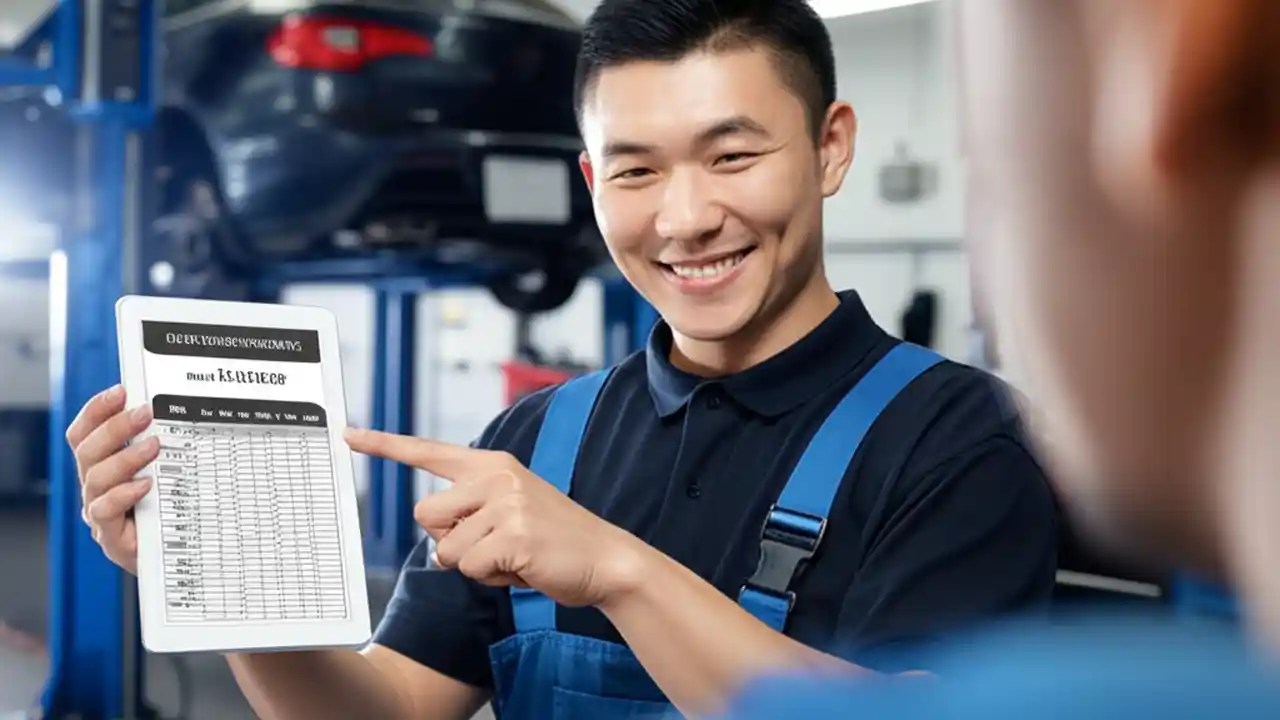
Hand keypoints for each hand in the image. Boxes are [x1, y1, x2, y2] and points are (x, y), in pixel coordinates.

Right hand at [64, 384, 157, 574]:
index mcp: (103, 467)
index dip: (95, 410)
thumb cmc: (168, 512)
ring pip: (95, 478)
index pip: (84, 434)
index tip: (120, 392)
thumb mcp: (166, 473)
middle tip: (144, 413)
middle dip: (114, 427)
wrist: (174, 560)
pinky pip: (104, 512)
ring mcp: (100, 513)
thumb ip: (161, 447)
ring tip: (152, 447)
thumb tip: (174, 413)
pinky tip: (144, 486)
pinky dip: (123, 495)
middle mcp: (96, 488)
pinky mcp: (112, 538)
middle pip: (87, 451)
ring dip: (124, 458)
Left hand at [344, 428, 647, 607]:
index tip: (347, 434)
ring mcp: (506, 503)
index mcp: (492, 464)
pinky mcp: (513, 535)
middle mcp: (496, 476)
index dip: (384, 445)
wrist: (605, 559)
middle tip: (491, 545)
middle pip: (425, 515)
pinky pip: (468, 568)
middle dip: (449, 541)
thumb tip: (437, 541)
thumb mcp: (509, 512)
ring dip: (473, 565)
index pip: (428, 452)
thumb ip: (470, 512)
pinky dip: (490, 579)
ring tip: (512, 557)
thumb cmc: (550, 542)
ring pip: (446, 549)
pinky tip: (521, 568)